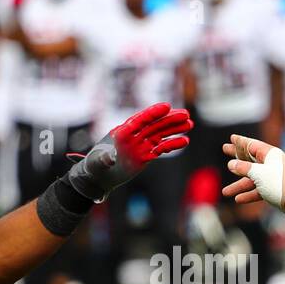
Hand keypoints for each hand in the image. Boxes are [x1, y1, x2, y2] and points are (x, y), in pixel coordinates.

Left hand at [67, 102, 191, 201]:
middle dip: (169, 119)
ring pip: (160, 134)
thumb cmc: (95, 167)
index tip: (167, 106)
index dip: (153, 113)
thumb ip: (104, 159)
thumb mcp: (97, 163)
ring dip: (174, 129)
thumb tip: (110, 157)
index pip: (140, 120)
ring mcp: (141, 145)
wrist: (99, 177)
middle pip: (154, 125)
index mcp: (121, 133)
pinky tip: (184, 141)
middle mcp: (133, 136)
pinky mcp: (146, 155)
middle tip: (186, 115)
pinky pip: (162, 148)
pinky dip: (172, 144)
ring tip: (189, 124)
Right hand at [222, 134, 284, 209]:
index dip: (240, 142)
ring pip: (253, 178)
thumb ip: (243, 168)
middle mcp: (272, 164)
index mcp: (270, 154)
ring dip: (239, 185)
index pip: (252, 145)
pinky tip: (238, 200)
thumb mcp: (258, 173)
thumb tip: (231, 164)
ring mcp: (274, 177)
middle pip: (251, 159)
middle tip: (224, 149)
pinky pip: (259, 190)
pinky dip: (249, 194)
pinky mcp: (276, 189)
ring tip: (225, 192)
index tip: (232, 138)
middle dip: (237, 156)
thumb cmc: (279, 184)